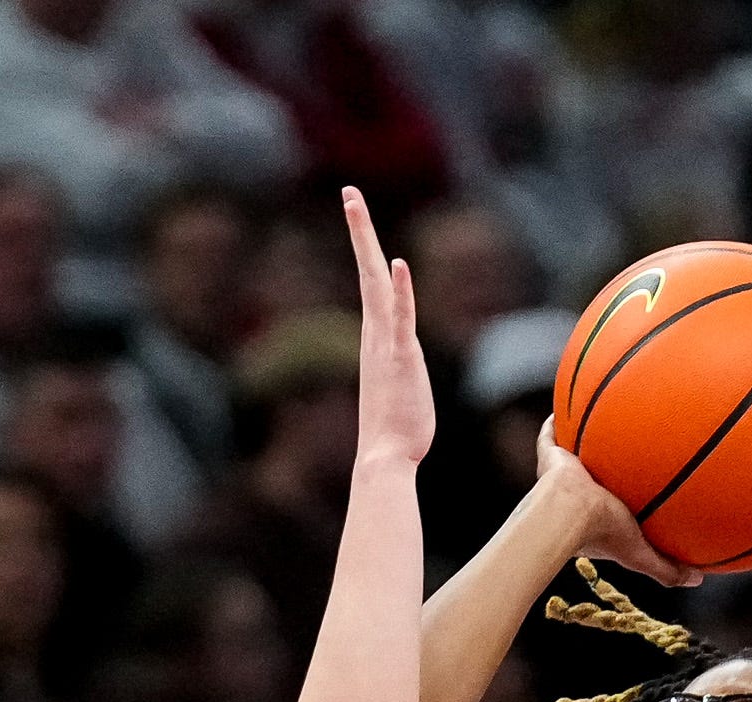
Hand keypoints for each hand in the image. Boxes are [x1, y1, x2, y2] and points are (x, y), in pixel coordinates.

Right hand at [345, 187, 432, 466]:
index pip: (372, 281)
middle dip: (360, 229)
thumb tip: (402, 367)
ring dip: (367, 242)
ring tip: (356, 206)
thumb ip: (401, 369)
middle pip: (367, 269)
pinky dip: (400, 291)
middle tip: (350, 192)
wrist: (384, 459)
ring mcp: (386, 344)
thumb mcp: (400, 388)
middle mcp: (376, 333)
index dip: (367, 246)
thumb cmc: (395, 432)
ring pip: (375, 283)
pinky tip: (397, 264)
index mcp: (377, 337)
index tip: (358, 213)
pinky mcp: (401, 359)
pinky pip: (401, 318)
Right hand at [533, 417, 699, 586]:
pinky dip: (558, 422)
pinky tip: (569, 406)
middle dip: (605, 467)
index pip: (610, 506)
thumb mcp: (639, 553)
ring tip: (603, 426)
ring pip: (575, 454)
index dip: (622, 499)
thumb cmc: (602, 533)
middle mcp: (577, 494)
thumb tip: (699, 581)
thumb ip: (666, 568)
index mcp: (595, 517)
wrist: (569, 512)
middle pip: (594, 476)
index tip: (638, 489)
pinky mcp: (551, 456)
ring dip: (586, 442)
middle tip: (623, 454)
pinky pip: (552, 434)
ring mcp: (562, 474)